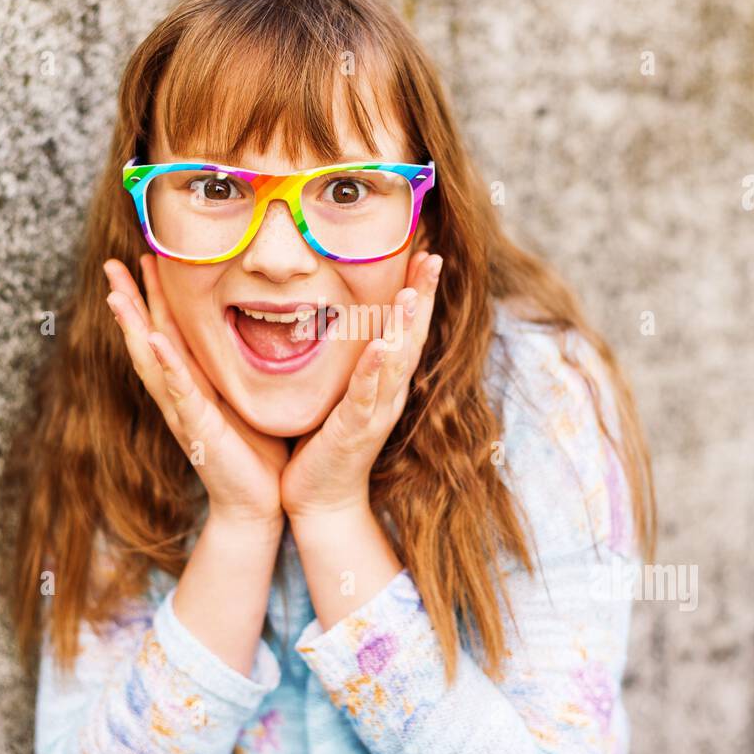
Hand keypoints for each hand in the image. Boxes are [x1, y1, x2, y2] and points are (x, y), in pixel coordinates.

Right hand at [104, 254, 288, 532]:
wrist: (259, 504)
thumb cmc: (258, 454)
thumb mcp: (249, 400)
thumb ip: (244, 371)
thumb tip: (262, 334)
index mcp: (194, 384)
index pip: (169, 332)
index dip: (154, 297)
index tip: (145, 258)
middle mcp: (180, 395)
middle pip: (147, 339)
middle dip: (129, 302)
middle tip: (111, 263)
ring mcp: (184, 411)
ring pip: (151, 361)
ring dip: (132, 327)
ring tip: (115, 294)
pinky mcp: (198, 429)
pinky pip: (178, 393)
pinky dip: (166, 367)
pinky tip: (153, 341)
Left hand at [280, 251, 442, 521]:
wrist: (321, 500)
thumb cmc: (325, 444)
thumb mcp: (341, 392)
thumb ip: (350, 360)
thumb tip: (345, 321)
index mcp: (385, 382)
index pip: (406, 329)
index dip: (418, 293)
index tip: (425, 253)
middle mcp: (389, 394)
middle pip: (412, 338)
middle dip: (423, 297)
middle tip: (432, 258)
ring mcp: (375, 413)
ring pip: (396, 363)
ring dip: (405, 327)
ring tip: (412, 292)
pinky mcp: (355, 431)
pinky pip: (367, 396)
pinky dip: (375, 370)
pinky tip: (380, 347)